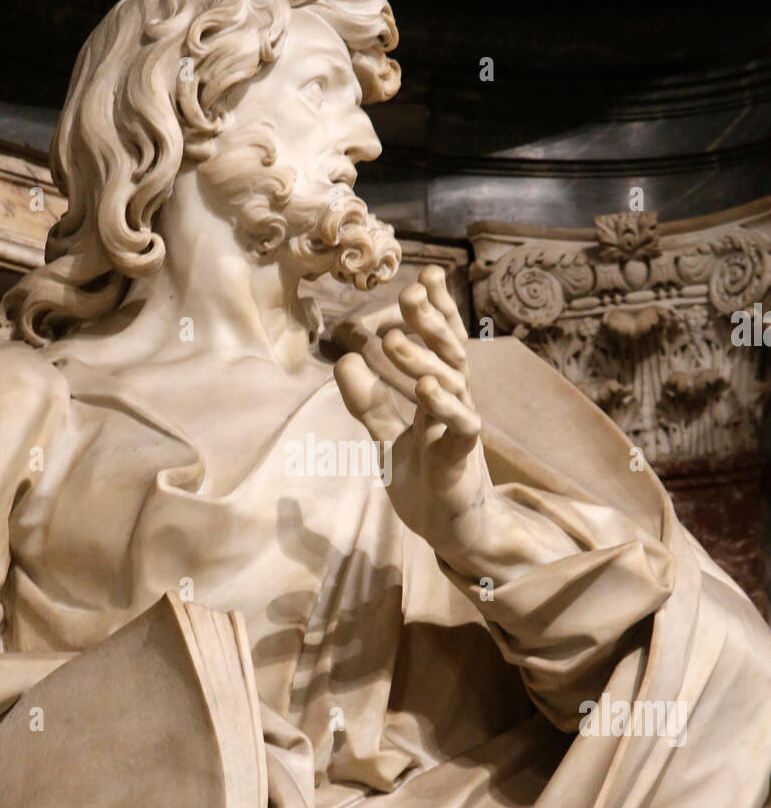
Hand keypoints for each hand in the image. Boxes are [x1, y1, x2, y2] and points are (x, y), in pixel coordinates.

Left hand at [335, 264, 506, 580]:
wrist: (453, 531)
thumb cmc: (426, 480)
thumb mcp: (386, 437)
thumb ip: (368, 403)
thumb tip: (344, 360)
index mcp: (439, 394)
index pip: (440, 344)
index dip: (436, 311)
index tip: (426, 275)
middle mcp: (456, 403)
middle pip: (449, 353)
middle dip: (430, 321)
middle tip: (408, 292)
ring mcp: (461, 429)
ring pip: (451, 382)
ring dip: (423, 357)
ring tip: (395, 334)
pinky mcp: (462, 459)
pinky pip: (459, 425)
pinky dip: (443, 405)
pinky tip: (426, 387)